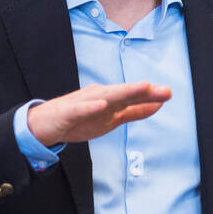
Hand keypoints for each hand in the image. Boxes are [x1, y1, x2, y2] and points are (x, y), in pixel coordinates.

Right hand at [27, 81, 170, 144]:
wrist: (44, 125)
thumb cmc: (79, 119)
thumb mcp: (112, 118)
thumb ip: (135, 111)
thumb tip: (159, 105)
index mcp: (110, 100)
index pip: (132, 97)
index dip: (150, 95)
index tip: (168, 93)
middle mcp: (98, 97)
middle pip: (123, 94)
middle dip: (141, 91)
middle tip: (161, 89)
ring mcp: (83, 103)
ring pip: (105, 97)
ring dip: (123, 92)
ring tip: (141, 88)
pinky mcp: (67, 112)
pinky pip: (80, 109)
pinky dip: (91, 107)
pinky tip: (101, 104)